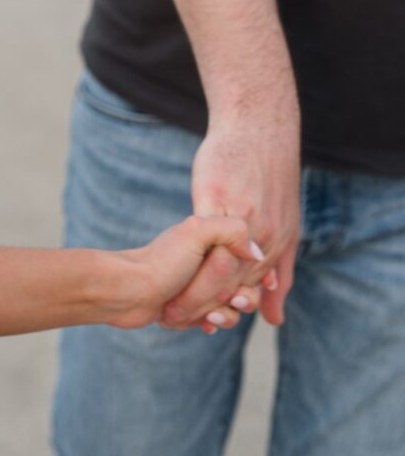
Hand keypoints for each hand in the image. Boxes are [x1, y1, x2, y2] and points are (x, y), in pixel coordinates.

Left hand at [109, 214, 260, 329]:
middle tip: (230, 302)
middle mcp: (209, 261)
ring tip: (209, 316)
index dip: (251, 277)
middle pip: (245, 285)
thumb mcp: (196, 233)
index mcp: (213, 240)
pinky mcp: (193, 305)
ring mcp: (201, 285)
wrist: (128, 291)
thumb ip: (231, 230)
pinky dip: (212, 322)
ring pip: (233, 306)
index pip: (250, 261)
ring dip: (225, 314)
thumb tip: (258, 252)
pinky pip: (217, 319)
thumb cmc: (161, 261)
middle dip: (239, 298)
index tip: (246, 287)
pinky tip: (203, 324)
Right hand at [161, 116, 300, 329]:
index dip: (224, 309)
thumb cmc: (270, 181)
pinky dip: (187, 251)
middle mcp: (261, 235)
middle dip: (203, 305)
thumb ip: (280, 276)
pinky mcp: (215, 194)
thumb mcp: (286, 231)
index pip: (248, 290)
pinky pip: (200, 231)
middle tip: (175, 318)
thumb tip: (273, 320)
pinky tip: (169, 263)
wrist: (261, 131)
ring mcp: (238, 215)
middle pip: (231, 283)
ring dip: (194, 287)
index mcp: (275, 245)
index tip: (202, 324)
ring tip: (168, 301)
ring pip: (217, 264)